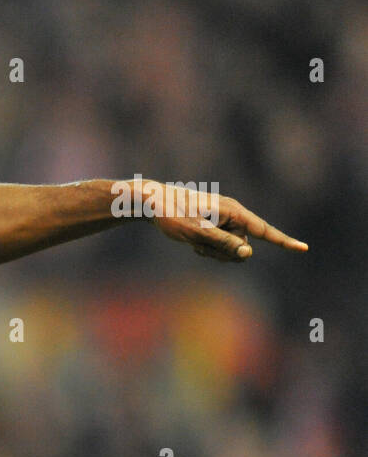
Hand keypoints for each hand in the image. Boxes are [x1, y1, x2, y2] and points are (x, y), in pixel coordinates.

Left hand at [145, 182, 307, 260]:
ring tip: (193, 240)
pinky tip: (190, 240)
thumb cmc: (174, 215)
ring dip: (212, 251)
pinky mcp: (215, 225)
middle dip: (222, 252)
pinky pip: (218, 246)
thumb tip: (249, 253)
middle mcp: (232, 214)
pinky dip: (206, 248)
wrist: (153, 203)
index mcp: (233, 212)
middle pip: (241, 245)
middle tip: (198, 244)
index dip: (283, 241)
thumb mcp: (198, 233)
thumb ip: (224, 244)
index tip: (304, 248)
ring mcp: (223, 220)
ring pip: (229, 248)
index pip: (263, 230)